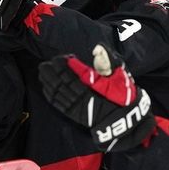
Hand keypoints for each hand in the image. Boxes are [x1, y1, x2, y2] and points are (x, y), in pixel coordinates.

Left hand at [38, 45, 155, 150]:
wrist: (126, 121)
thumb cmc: (124, 97)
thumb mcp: (120, 77)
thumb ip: (109, 62)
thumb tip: (98, 48)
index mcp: (92, 87)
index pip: (72, 74)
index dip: (63, 66)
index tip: (61, 58)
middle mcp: (82, 97)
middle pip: (62, 83)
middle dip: (51, 73)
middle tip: (44, 64)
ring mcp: (77, 108)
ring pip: (59, 94)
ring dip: (48, 83)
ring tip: (42, 73)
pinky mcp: (75, 116)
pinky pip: (59, 105)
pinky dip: (51, 96)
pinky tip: (46, 89)